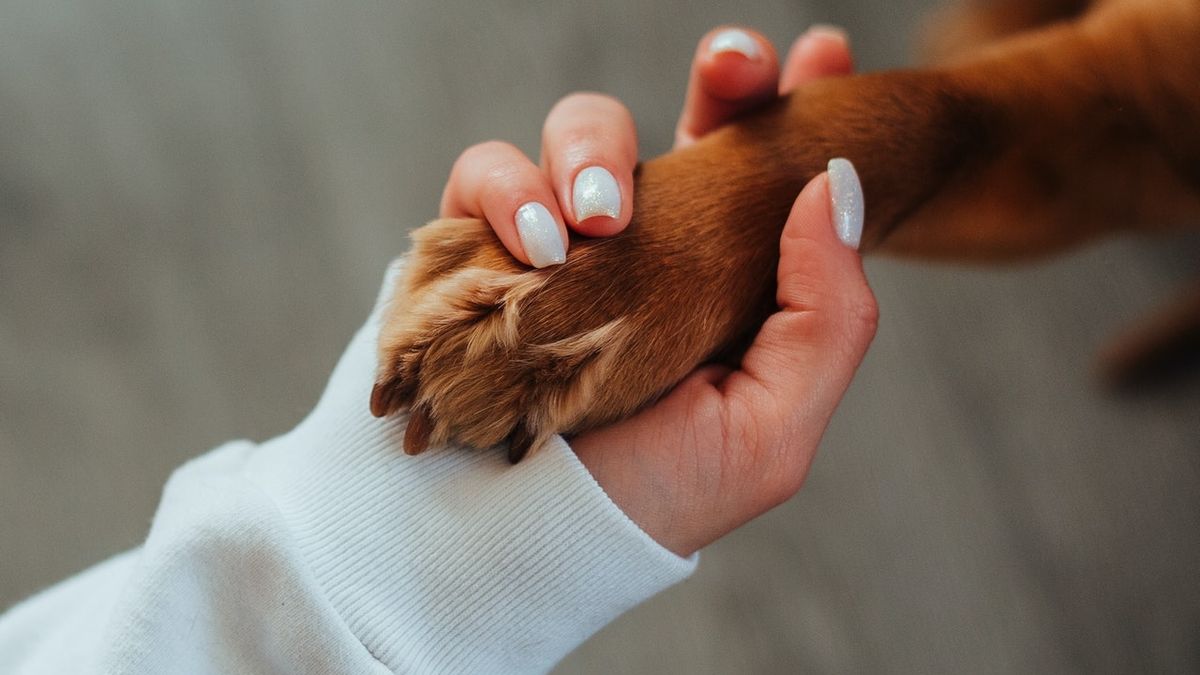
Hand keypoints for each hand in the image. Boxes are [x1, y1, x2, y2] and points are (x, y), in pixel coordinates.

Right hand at [441, 25, 870, 556]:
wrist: (510, 547)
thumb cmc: (645, 498)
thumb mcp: (768, 432)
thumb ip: (825, 317)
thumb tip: (837, 185)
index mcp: (721, 280)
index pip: (766, 175)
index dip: (794, 107)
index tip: (825, 56)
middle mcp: (645, 248)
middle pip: (687, 122)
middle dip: (721, 77)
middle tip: (735, 64)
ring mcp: (559, 241)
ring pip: (580, 130)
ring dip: (593, 147)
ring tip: (594, 220)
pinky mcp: (477, 246)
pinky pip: (485, 173)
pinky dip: (506, 191)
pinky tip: (535, 244)